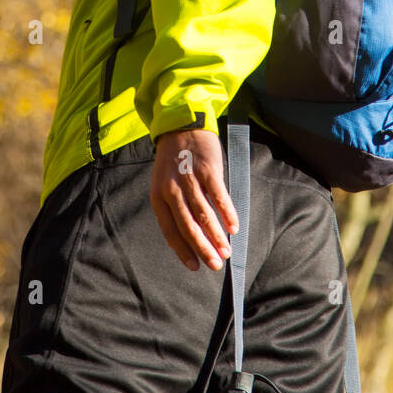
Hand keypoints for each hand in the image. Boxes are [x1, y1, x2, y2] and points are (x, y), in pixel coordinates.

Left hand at [150, 128, 239, 272]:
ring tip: (227, 252)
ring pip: (205, 215)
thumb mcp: (164, 183)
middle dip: (203, 249)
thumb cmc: (173, 160)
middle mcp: (172, 190)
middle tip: (216, 265)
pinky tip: (234, 228)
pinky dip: (227, 214)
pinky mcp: (207, 169)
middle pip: (188, 227)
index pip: (170, 231)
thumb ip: (174, 207)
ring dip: (217, 236)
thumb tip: (190, 236)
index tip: (195, 267)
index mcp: (158, 196)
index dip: (183, 251)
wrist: (181, 126)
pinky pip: (219, 197)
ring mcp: (190, 179)